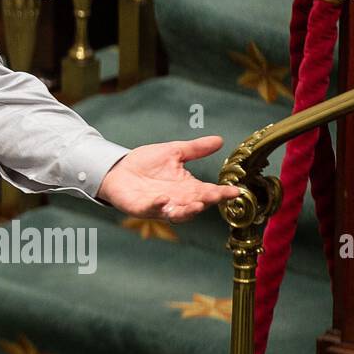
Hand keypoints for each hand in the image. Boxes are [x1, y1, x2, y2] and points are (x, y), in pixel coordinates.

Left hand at [96, 135, 239, 221]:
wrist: (118, 169)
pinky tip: (163, 199)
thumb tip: (219, 140)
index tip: (236, 191)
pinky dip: (157, 206)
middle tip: (216, 196)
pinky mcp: (141, 207)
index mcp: (187, 187)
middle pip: (196, 204)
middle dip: (206, 201)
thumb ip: (195, 149)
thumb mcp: (173, 152)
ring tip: (197, 204)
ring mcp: (160, 206)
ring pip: (177, 213)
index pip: (208, 191)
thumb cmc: (146, 163)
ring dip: (187, 211)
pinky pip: (151, 209)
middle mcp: (177, 200)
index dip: (222, 193)